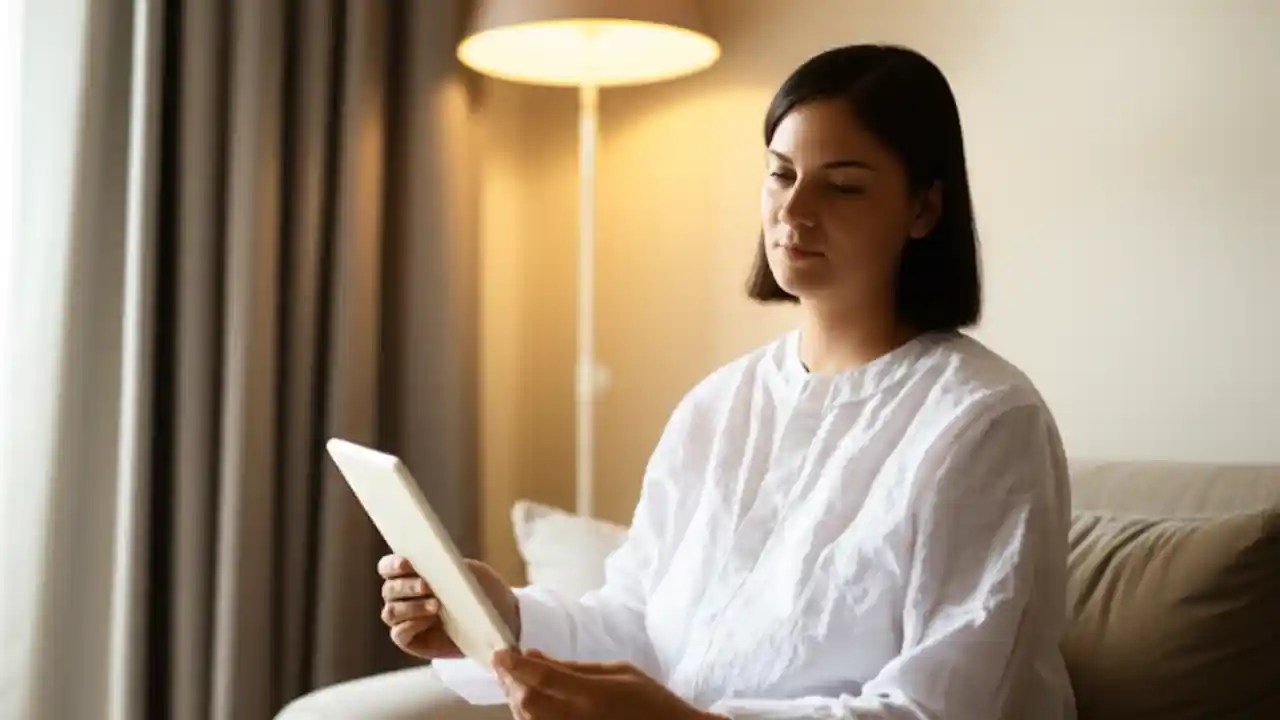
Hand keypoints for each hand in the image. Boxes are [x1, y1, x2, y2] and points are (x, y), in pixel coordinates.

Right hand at [377, 554, 519, 659]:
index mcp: (411, 573)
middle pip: (389, 589)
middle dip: (406, 586)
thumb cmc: (482, 590)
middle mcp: (402, 596)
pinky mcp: (411, 641)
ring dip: (411, 607)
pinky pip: (398, 633)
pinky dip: (410, 625)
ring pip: (391, 612)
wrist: (499, 618)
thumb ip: (450, 567)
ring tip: (436, 606)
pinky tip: (429, 621)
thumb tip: (434, 564)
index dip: (393, 564)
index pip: (388, 567)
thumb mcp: (470, 572)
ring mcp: (405, 619)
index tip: (407, 563)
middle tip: (427, 587)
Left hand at [492, 648, 726, 719]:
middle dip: (510, 683)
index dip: (515, 665)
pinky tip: (530, 704)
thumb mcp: (618, 671)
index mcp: (593, 695)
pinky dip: (528, 717)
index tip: (500, 653)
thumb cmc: (650, 701)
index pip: (542, 676)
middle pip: (527, 703)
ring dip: (516, 700)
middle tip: (504, 667)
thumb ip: (573, 666)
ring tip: (515, 682)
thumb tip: (534, 655)